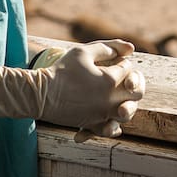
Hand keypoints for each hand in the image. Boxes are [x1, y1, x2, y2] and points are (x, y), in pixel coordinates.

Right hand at [0, 40, 145, 137]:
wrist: (40, 95)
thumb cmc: (61, 70)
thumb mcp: (84, 52)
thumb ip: (108, 47)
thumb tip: (130, 48)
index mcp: (110, 80)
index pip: (128, 69)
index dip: (123, 62)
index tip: (116, 60)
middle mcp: (110, 100)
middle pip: (136, 93)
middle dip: (133, 83)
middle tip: (123, 78)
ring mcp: (102, 115)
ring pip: (127, 113)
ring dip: (126, 103)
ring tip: (118, 96)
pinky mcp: (93, 125)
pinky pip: (110, 128)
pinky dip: (113, 123)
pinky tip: (111, 116)